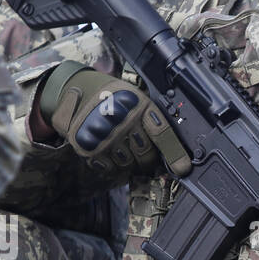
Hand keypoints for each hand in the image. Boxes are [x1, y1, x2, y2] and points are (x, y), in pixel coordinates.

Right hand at [38, 61, 189, 176]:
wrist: (75, 90)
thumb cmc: (112, 96)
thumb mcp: (135, 97)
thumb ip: (153, 120)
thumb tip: (177, 153)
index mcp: (138, 103)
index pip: (161, 132)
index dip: (174, 153)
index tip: (183, 169)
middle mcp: (121, 118)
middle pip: (146, 154)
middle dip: (148, 158)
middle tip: (142, 149)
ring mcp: (104, 133)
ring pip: (129, 164)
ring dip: (129, 161)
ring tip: (122, 145)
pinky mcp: (87, 146)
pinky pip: (110, 168)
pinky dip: (113, 164)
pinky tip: (109, 149)